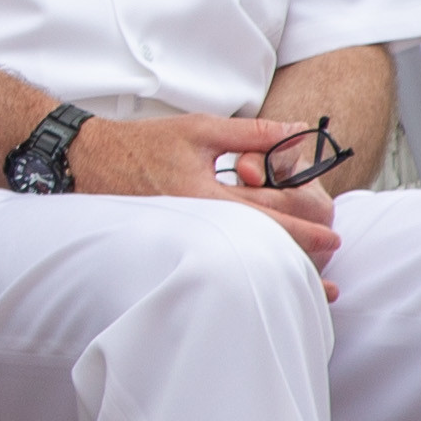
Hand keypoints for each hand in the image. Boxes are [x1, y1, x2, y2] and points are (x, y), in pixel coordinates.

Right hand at [67, 111, 341, 274]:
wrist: (88, 161)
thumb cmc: (143, 144)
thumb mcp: (200, 129)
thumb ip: (252, 133)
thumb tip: (296, 133)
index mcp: (204, 196)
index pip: (265, 219)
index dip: (303, 231)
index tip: (332, 239)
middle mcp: (195, 225)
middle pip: (257, 250)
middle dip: (298, 265)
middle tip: (331, 282)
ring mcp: (183, 239)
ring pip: (239, 262)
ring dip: (274, 275)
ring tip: (306, 291)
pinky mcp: (174, 245)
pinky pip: (217, 262)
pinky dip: (245, 272)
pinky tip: (260, 281)